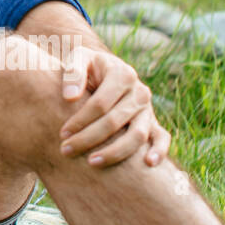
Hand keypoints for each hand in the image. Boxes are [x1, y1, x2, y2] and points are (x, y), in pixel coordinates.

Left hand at [58, 44, 168, 167]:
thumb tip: (70, 96)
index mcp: (122, 74)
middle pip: (115, 121)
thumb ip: (73, 73)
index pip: (100, 103)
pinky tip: (148, 164)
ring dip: (115, 152)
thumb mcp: (77, 60)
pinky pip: (162, 138)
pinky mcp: (154, 122)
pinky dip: (159, 151)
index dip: (80, 120)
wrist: (103, 70)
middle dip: (89, 138)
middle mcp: (139, 91)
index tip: (62, 134)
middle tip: (66, 151)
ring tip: (92, 162)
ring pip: (137, 135)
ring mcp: (148, 109)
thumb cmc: (86, 67)